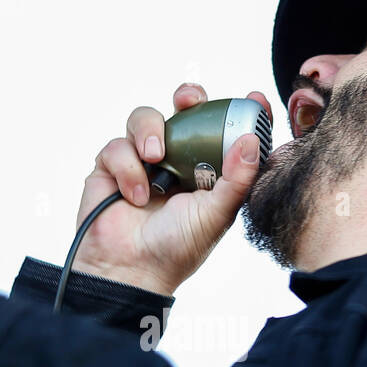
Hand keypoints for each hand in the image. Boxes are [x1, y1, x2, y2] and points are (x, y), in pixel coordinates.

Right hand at [71, 83, 270, 295]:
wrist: (130, 269)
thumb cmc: (176, 248)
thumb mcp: (217, 214)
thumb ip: (237, 179)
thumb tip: (251, 141)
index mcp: (205, 170)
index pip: (222, 131)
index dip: (236, 112)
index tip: (254, 98)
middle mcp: (175, 161)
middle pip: (182, 111)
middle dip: (187, 97)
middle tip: (188, 101)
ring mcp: (142, 161)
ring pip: (145, 119)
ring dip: (150, 133)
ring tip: (155, 160)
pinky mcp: (111, 167)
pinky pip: (118, 146)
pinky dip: (127, 168)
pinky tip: (135, 196)